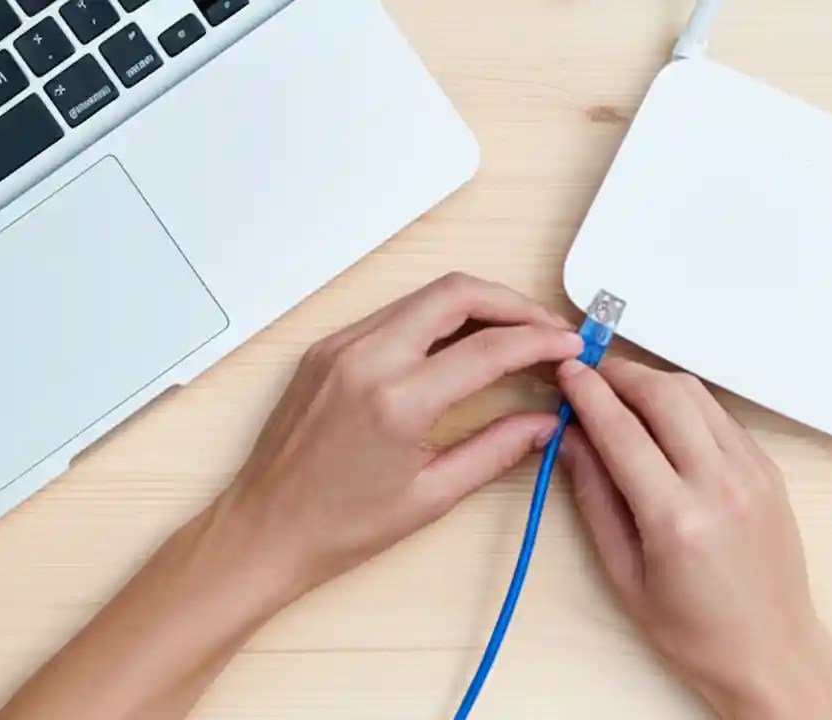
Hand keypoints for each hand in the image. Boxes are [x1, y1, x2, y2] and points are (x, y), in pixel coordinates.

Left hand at [214, 273, 583, 608]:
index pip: (488, 348)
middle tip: (546, 328)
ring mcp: (340, 347)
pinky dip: (435, 318)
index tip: (568, 347)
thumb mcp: (431, 496)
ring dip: (475, 305)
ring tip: (512, 334)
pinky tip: (459, 344)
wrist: (263, 530)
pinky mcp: (325, 348)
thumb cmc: (338, 526)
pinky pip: (392, 314)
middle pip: (456, 293)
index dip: (539, 341)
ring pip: (423, 296)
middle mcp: (365, 359)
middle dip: (512, 303)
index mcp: (396, 401)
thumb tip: (545, 422)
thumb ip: (495, 450)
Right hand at [557, 357, 831, 718]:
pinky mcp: (769, 470)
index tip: (566, 371)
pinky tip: (663, 417)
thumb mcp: (624, 574)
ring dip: (654, 381)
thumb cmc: (692, 629)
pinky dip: (686, 404)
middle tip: (590, 372)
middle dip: (620, 373)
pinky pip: (721, 416)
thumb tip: (571, 439)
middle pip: (664, 394)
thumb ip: (594, 499)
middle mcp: (721, 485)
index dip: (588, 393)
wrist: (772, 651)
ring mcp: (753, 473)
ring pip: (697, 394)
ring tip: (621, 389)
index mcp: (677, 519)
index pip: (622, 431)